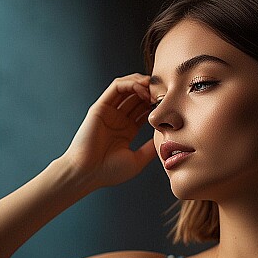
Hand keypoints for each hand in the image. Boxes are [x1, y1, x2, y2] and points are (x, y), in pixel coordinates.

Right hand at [58, 73, 156, 189]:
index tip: (170, 106)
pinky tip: (142, 88)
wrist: (87, 173)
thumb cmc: (109, 172)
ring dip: (142, 84)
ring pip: (128, 88)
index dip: (157, 105)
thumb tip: (167, 139)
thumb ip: (150, 148)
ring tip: (154, 88)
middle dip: (152, 92)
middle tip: (165, 93)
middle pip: (138, 97)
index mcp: (127, 130)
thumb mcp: (138, 160)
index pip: (144, 110)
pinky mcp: (101, 106)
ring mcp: (110, 112)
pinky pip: (116, 87)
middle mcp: (118, 119)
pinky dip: (130, 83)